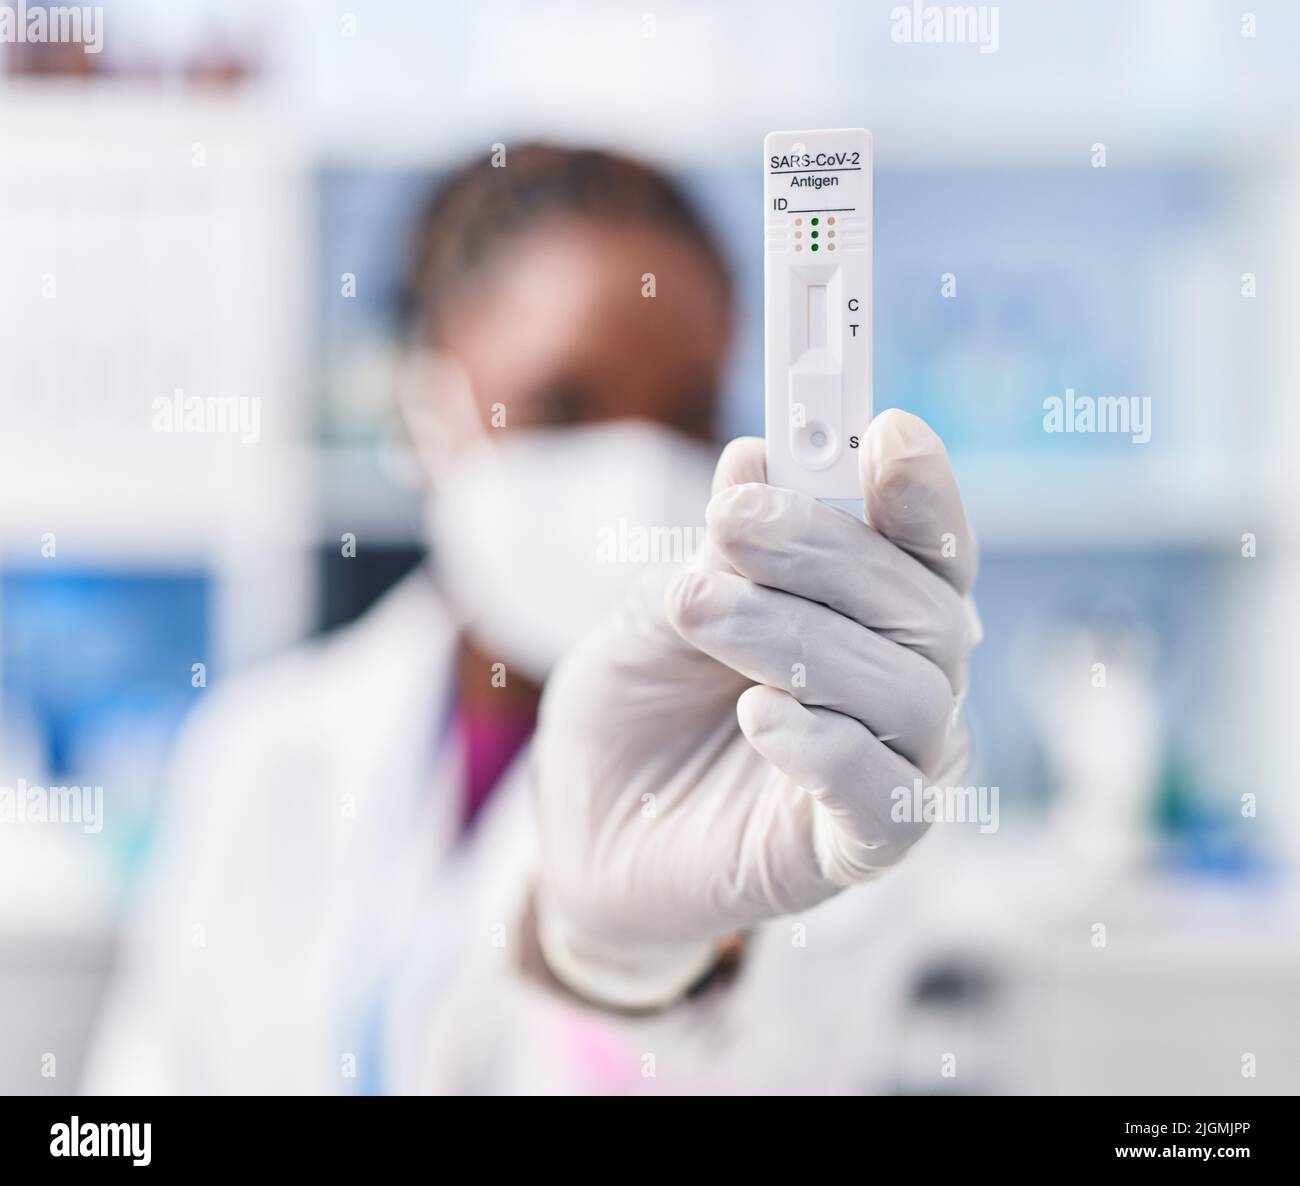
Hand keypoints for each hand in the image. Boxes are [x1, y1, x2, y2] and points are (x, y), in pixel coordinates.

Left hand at [533, 410, 980, 1008]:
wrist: (585, 827)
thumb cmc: (636, 707)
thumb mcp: (661, 610)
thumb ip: (719, 550)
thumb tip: (759, 455)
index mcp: (869, 615)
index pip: (929, 547)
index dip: (921, 488)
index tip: (886, 430)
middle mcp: (902, 685)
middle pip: (923, 606)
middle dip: (825, 548)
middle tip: (731, 519)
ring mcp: (891, 770)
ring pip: (906, 691)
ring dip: (797, 635)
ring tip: (700, 611)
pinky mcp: (858, 849)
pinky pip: (887, 799)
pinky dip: (829, 747)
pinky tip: (759, 716)